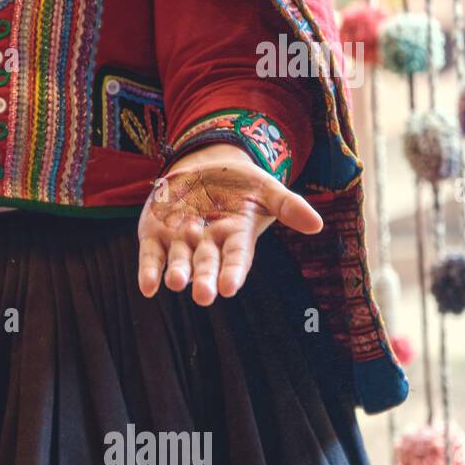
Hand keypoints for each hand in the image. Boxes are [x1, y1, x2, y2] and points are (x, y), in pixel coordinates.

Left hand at [136, 143, 322, 305]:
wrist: (203, 168)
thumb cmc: (239, 184)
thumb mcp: (266, 189)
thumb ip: (288, 205)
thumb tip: (317, 225)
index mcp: (235, 237)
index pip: (236, 258)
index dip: (232, 272)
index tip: (228, 287)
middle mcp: (207, 244)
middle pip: (206, 264)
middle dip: (205, 279)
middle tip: (204, 295)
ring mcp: (180, 241)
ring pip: (178, 261)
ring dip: (177, 273)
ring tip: (175, 282)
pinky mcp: (155, 235)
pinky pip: (151, 256)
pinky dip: (148, 271)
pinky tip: (147, 287)